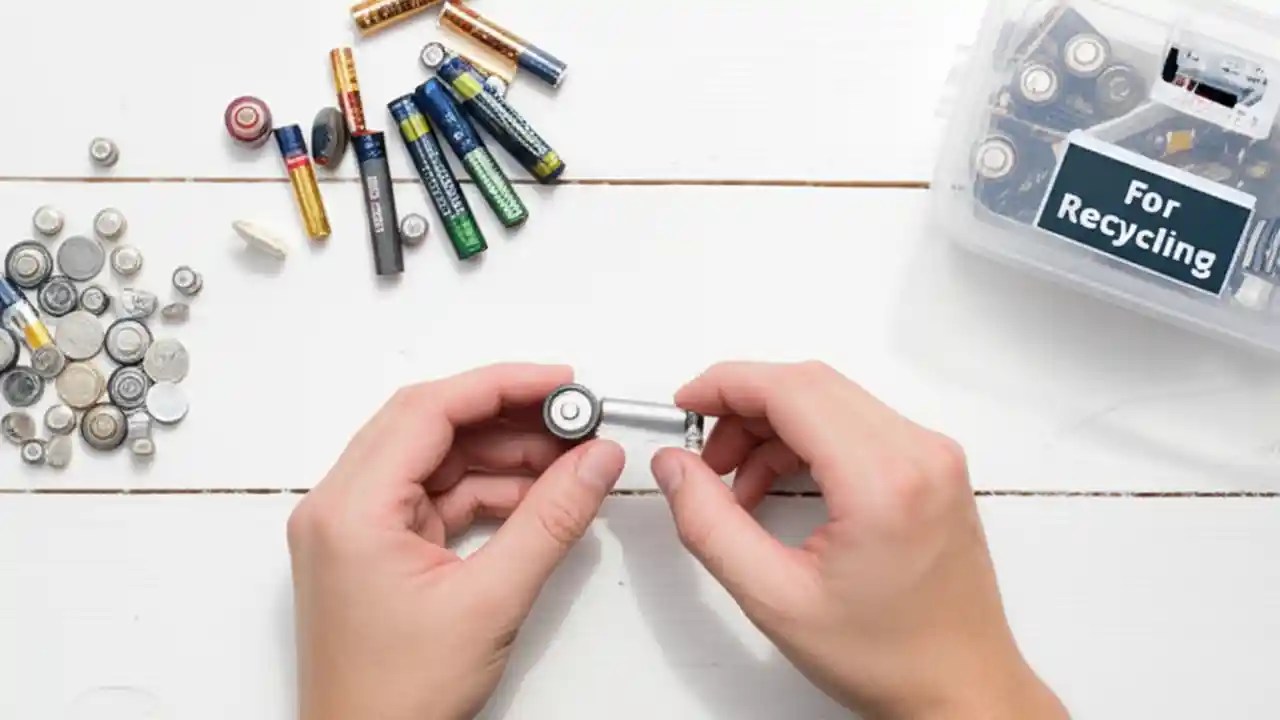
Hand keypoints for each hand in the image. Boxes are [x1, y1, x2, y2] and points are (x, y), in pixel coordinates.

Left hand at [288, 364, 624, 719]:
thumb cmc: (395, 699)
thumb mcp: (490, 603)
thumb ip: (550, 522)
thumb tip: (594, 463)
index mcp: (349, 509)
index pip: (428, 411)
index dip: (500, 385)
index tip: (559, 382)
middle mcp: (340, 507)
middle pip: (430, 425)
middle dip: (507, 416)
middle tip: (572, 416)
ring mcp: (355, 527)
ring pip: (436, 459)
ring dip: (502, 454)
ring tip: (568, 458)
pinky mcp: (375, 548)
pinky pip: (435, 495)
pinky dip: (486, 491)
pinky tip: (536, 495)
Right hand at [651, 362, 1066, 719]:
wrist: (962, 691)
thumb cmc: (888, 658)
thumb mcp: (775, 599)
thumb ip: (710, 525)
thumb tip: (675, 466)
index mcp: (884, 481)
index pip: (792, 390)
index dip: (727, 385)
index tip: (685, 404)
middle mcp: (920, 453)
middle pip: (811, 385)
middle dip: (744, 408)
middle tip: (705, 456)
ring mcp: (934, 456)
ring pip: (833, 400)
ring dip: (774, 426)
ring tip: (737, 486)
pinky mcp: (934, 467)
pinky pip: (858, 423)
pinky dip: (807, 441)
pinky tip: (778, 484)